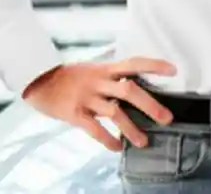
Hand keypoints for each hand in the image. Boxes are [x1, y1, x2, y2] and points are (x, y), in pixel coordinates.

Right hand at [22, 57, 176, 151]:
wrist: (37, 80)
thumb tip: (135, 77)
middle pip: (129, 90)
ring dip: (132, 128)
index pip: (134, 63)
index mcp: (105, 68)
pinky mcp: (74, 113)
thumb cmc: (69, 76)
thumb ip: (112, 73)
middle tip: (167, 118)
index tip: (173, 71)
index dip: (154, 65)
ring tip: (144, 141)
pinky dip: (108, 140)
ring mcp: (86, 97)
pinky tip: (117, 147)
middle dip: (150, 105)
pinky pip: (94, 129)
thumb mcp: (93, 68)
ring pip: (114, 112)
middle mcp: (98, 81)